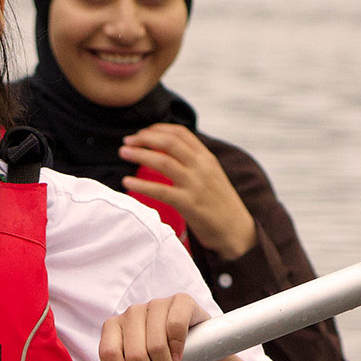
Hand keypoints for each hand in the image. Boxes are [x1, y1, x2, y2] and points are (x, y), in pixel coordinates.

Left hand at [98, 293, 210, 360]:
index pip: (109, 352)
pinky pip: (175, 327)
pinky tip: (179, 360)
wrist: (197, 349)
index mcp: (114, 326)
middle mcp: (132, 312)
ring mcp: (156, 304)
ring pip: (156, 345)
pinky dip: (178, 349)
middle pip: (134, 354)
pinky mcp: (181, 301)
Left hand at [118, 123, 256, 258]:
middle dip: (145, 138)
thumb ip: (193, 162)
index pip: (181, 133)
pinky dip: (141, 185)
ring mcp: (196, 185)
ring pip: (163, 162)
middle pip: (169, 143)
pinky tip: (127, 182)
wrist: (236, 231)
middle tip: (127, 141)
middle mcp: (202, 167)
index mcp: (207, 158)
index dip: (158, 129)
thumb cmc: (219, 204)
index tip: (142, 132)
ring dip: (140, 155)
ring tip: (123, 153)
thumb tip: (167, 152)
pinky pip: (160, 191)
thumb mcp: (211, 176)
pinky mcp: (189, 204)